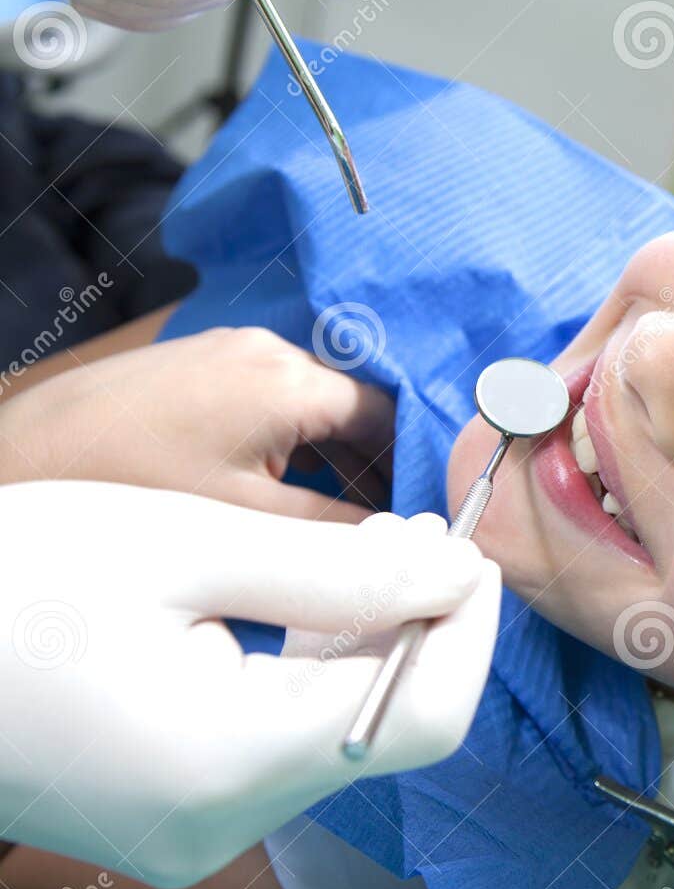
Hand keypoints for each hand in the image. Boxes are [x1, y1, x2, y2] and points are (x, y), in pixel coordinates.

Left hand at [0, 326, 393, 523]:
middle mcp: (271, 348)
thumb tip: (401, 540)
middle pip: (357, 405)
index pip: (389, 413)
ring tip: (341, 514)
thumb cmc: (135, 484)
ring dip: (337, 454)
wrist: (31, 452)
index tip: (419, 513)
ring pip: (320, 403)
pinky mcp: (209, 361)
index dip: (412, 465)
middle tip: (386, 524)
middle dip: (377, 463)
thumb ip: (337, 526)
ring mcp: (236, 350)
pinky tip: (294, 487)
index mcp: (291, 379)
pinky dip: (299, 440)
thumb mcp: (249, 518)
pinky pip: (280, 397)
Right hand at [0, 483, 500, 887]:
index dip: (468, 631)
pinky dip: (315, 680)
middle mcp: (222, 824)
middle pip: (388, 732)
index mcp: (229, 762)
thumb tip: (456, 577)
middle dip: (420, 631)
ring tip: (359, 560)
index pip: (423, 716)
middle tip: (412, 539)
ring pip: (343, 741)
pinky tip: (304, 610)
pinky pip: (286, 752)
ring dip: (370, 650)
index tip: (467, 551)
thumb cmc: (12, 576)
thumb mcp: (185, 545)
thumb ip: (339, 573)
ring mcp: (195, 834)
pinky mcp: (175, 820)